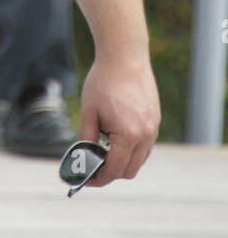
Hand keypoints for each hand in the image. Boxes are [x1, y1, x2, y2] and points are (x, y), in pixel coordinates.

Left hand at [77, 54, 159, 188]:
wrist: (125, 56)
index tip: (86, 181)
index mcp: (128, 136)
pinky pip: (145, 146)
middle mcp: (145, 136)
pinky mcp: (155, 121)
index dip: (98, 179)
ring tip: (102, 153)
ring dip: (122, 162)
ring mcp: (153, 129)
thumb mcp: (89, 112)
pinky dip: (131, 150)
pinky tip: (115, 139)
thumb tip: (82, 159)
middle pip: (129, 171)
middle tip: (91, 169)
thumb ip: (85, 139)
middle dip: (110, 173)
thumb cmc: (103, 81)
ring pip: (139, 160)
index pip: (114, 170)